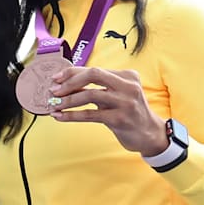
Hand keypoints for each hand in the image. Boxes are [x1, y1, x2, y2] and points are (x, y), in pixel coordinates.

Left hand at [48, 66, 167, 155]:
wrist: (150, 135)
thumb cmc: (128, 113)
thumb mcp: (116, 95)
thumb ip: (97, 88)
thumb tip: (65, 84)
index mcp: (127, 76)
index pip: (95, 69)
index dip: (72, 72)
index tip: (55, 78)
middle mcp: (128, 86)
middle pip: (93, 74)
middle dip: (70, 82)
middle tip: (53, 91)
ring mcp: (125, 102)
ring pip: (90, 95)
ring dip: (68, 100)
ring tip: (54, 106)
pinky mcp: (120, 119)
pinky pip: (90, 115)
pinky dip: (72, 115)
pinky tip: (60, 116)